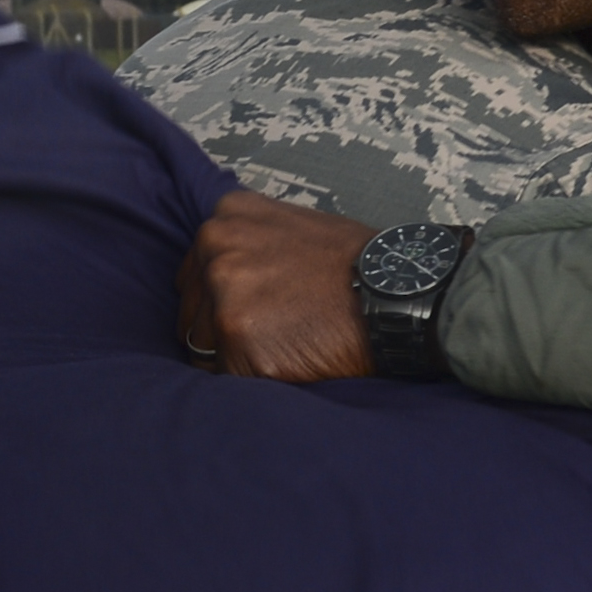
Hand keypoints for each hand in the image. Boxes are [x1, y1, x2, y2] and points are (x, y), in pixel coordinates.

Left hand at [178, 189, 377, 381]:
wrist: (399, 295)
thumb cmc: (359, 264)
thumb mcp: (298, 225)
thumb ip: (252, 240)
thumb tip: (221, 269)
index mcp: (228, 217)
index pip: (194, 274)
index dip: (221, 299)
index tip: (255, 309)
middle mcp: (218, 248)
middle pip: (191, 311)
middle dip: (221, 329)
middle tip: (276, 329)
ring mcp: (226, 295)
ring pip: (201, 346)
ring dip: (235, 354)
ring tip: (288, 342)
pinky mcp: (237, 340)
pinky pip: (226, 374)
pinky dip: (255, 374)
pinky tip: (292, 357)